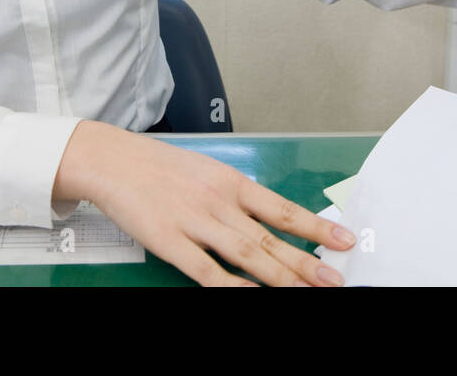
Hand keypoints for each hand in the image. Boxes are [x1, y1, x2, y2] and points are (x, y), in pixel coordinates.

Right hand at [52, 120, 356, 285]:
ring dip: (280, 277)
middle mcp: (219, 201)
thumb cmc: (160, 167)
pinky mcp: (170, 242)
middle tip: (335, 279)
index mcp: (230, 180)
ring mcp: (195, 222)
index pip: (282, 208)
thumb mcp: (207, 171)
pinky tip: (253, 296)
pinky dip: (232, 287)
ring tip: (308, 291)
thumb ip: (235, 196)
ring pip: (247, 255)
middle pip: (270, 237)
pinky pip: (207, 271)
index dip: (315, 226)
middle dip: (306, 262)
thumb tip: (271, 219)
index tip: (343, 240)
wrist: (112, 160)